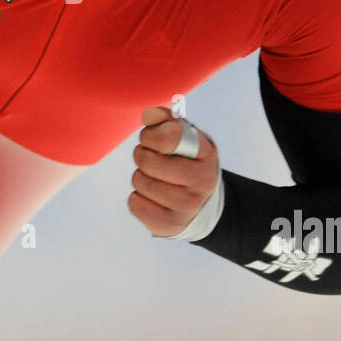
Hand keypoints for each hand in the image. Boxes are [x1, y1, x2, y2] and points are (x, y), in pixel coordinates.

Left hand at [128, 106, 219, 236]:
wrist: (202, 207)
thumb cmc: (187, 163)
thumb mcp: (186, 139)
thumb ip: (168, 121)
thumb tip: (149, 115)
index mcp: (206, 155)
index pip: (169, 137)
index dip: (150, 135)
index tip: (150, 139)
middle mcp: (201, 183)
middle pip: (147, 162)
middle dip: (142, 156)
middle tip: (149, 158)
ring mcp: (187, 207)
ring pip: (139, 182)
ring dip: (140, 177)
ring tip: (154, 178)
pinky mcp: (170, 225)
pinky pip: (134, 204)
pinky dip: (137, 198)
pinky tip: (152, 197)